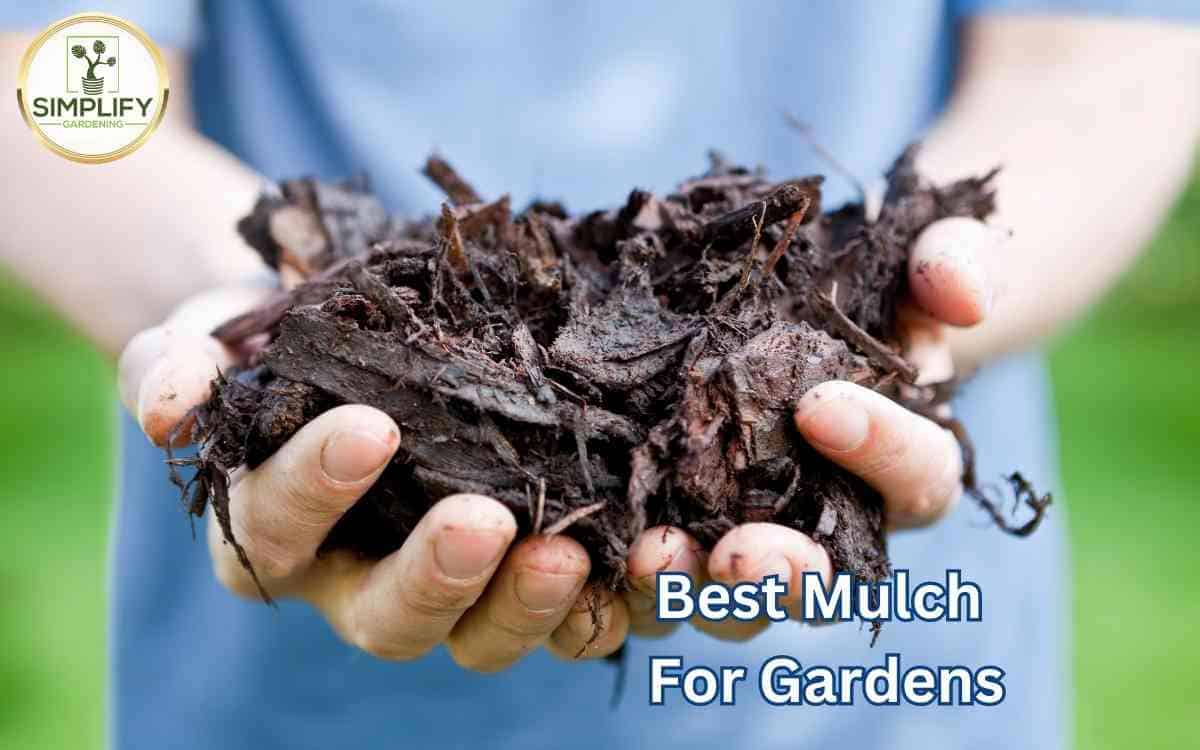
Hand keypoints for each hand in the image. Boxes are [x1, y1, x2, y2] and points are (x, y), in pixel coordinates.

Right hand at [119, 286, 624, 672]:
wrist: (363, 339)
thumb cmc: (277, 342)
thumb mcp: (209, 339)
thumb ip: (175, 367)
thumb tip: (169, 406)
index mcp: (281, 535)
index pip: (281, 530)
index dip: (313, 489)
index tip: (365, 430)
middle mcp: (366, 579)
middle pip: (396, 619)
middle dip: (439, 578)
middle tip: (483, 523)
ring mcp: (459, 582)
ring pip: (495, 631)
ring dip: (544, 604)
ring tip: (581, 550)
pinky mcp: (537, 561)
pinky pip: (583, 605)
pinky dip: (623, 592)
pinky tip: (660, 550)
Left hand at [615, 216, 995, 640]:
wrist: (798, 298)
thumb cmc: (871, 285)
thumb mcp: (922, 255)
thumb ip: (951, 264)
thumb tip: (963, 297)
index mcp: (904, 468)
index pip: (916, 480)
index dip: (881, 450)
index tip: (822, 405)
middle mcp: (827, 521)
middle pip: (817, 580)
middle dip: (783, 575)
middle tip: (743, 552)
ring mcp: (745, 530)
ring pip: (728, 597)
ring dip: (691, 587)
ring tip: (653, 554)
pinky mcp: (673, 521)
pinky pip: (652, 570)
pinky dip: (621, 576)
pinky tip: (584, 554)